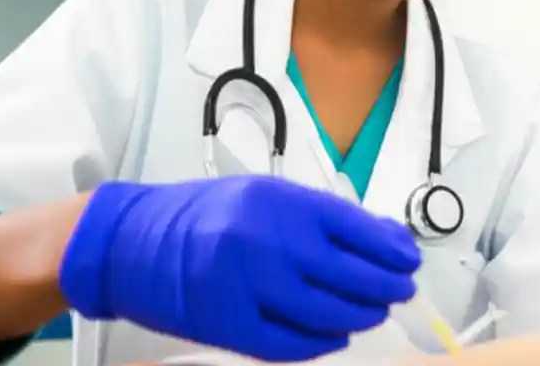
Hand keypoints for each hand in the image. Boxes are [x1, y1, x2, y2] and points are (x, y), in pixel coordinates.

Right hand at [59, 175, 421, 362]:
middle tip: (399, 291)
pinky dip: (320, 344)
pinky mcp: (228, 326)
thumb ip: (321, 216)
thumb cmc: (203, 215)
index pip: (357, 229)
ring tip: (372, 313)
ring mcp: (248, 287)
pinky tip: (336, 336)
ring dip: (359, 317)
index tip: (408, 260)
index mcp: (282, 203)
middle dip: (384, 287)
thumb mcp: (267, 195)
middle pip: (350, 276)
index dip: (391, 249)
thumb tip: (382, 238)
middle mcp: (268, 243)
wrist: (131, 242)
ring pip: (327, 314)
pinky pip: (289, 345)